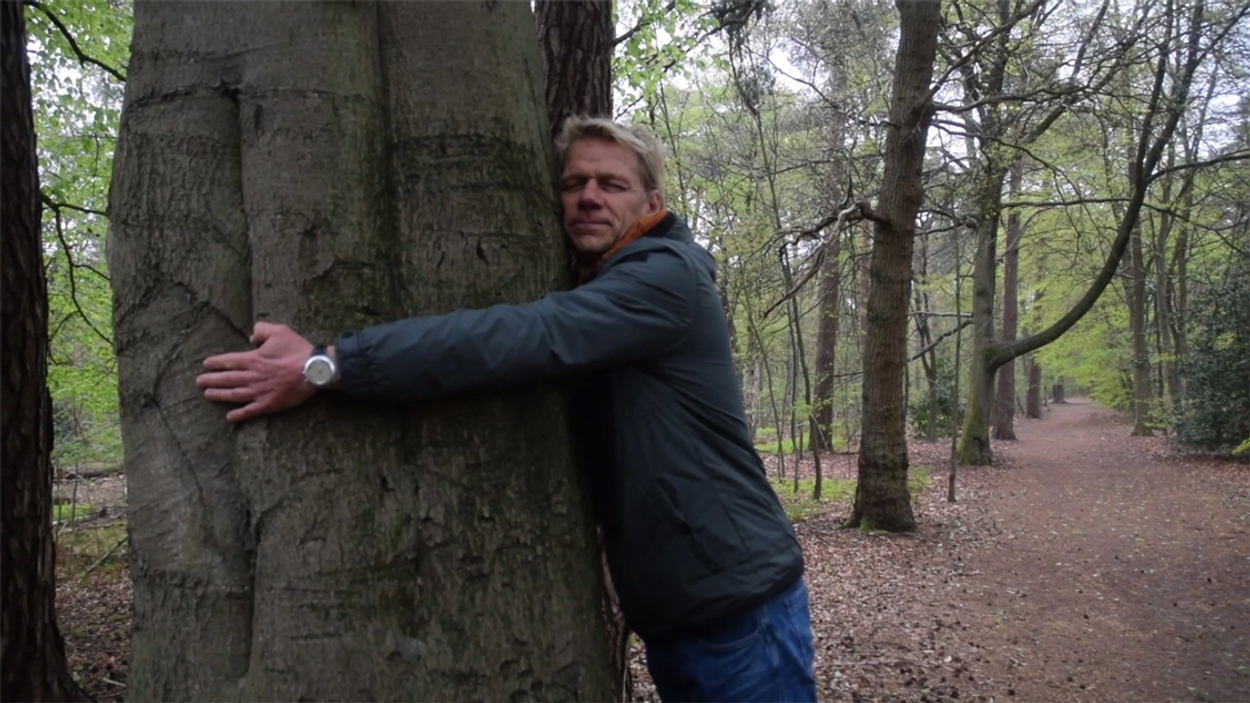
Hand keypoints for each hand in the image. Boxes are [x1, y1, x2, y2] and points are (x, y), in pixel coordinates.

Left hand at [197, 322, 317, 421]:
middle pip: (227, 378)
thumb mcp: (280, 331)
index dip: (216, 363)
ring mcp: (259, 392)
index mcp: (253, 359)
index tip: (205, 364)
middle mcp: (252, 376)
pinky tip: (230, 417)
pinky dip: (239, 414)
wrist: (314, 370)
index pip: (229, 361)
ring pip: (234, 394)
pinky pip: (250, 411)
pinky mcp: (268, 404)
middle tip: (198, 381)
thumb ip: (262, 330)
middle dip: (211, 379)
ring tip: (207, 395)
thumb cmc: (298, 350)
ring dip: (219, 395)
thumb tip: (252, 336)